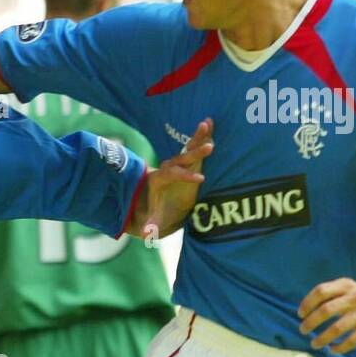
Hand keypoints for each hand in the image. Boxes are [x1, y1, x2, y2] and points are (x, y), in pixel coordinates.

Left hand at [130, 118, 213, 237]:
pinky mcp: (186, 160)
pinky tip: (210, 121)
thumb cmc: (154, 210)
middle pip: (181, 159)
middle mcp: (168, 168)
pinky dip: (202, 136)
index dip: (185, 177)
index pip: (173, 176)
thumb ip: (149, 225)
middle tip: (209, 148)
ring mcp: (177, 163)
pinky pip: (194, 146)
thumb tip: (144, 235)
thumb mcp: (151, 219)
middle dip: (195, 154)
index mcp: (159, 180)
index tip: (201, 180)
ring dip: (198, 138)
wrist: (150, 198)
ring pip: (188, 148)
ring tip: (207, 124)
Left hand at [297, 277, 355, 354]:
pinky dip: (340, 347)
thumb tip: (304, 312)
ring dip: (323, 338)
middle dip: (311, 322)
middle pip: (326, 310)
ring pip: (338, 328)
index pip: (321, 291)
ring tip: (314, 344)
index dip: (308, 303)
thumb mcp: (345, 288)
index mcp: (345, 285)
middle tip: (303, 330)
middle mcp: (355, 297)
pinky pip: (353, 340)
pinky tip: (332, 350)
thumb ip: (328, 295)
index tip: (300, 314)